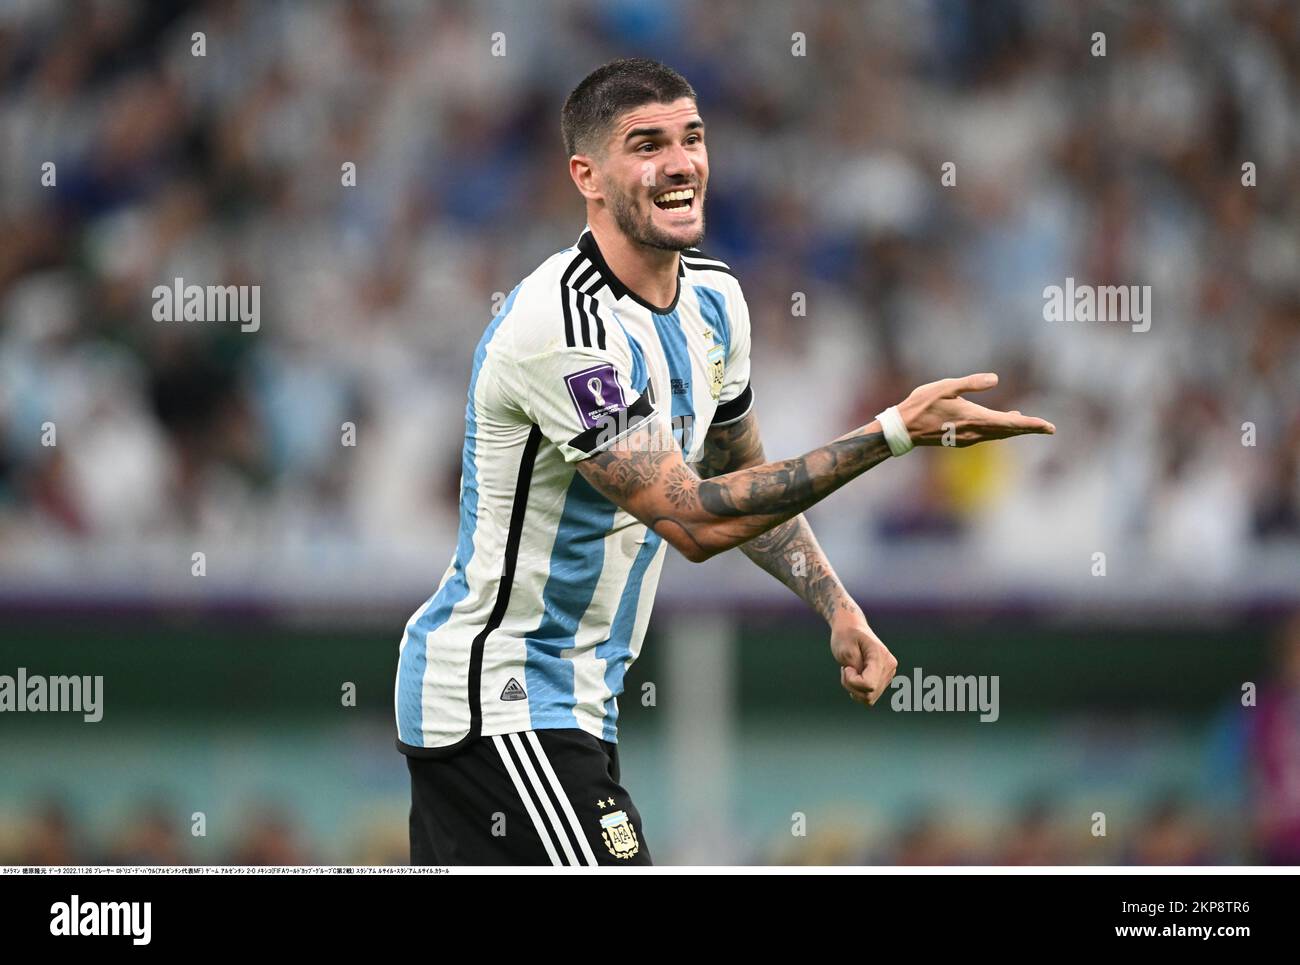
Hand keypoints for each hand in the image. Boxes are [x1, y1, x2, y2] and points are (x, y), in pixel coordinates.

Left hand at [831, 613, 897, 706]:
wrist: (851, 626)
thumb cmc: (846, 636)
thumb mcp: (844, 651)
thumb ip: (856, 670)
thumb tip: (868, 689)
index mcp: (880, 656)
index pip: (868, 685)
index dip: (852, 681)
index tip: (846, 668)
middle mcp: (889, 665)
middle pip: (869, 694)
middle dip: (851, 686)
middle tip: (845, 669)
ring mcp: (889, 673)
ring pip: (870, 698)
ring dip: (854, 689)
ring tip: (850, 671)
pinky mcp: (885, 678)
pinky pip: (871, 696)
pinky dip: (859, 690)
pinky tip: (855, 676)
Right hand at [896, 372, 1054, 446]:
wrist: (902, 429)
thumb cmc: (921, 405)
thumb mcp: (945, 387)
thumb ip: (971, 383)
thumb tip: (995, 379)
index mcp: (975, 418)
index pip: (1011, 424)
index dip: (1032, 425)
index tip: (1050, 428)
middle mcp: (975, 432)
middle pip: (1009, 432)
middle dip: (1029, 429)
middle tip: (1048, 429)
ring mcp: (968, 438)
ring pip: (998, 435)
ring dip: (1014, 429)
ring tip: (1027, 423)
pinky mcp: (960, 440)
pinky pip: (987, 435)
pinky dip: (999, 430)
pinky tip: (1000, 423)